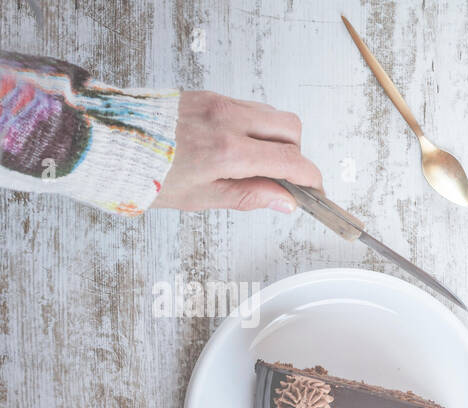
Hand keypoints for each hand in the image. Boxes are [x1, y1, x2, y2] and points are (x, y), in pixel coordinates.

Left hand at [154, 90, 322, 212]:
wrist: (103, 141)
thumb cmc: (144, 172)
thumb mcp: (200, 198)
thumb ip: (249, 196)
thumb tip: (285, 201)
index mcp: (227, 151)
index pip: (290, 160)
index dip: (310, 177)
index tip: (313, 190)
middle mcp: (226, 120)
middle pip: (291, 128)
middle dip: (297, 153)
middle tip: (284, 176)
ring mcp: (217, 102)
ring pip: (271, 114)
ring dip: (276, 138)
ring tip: (257, 163)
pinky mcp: (206, 95)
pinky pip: (246, 107)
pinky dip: (254, 127)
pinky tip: (237, 146)